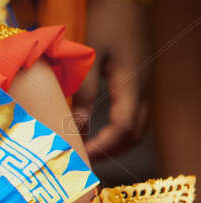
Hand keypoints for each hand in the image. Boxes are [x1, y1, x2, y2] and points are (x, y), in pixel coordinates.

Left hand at [75, 0, 152, 158]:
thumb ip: (84, 91)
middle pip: (134, 134)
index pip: (121, 128)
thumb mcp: (90, 56)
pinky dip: (120, 130)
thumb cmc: (107, 22)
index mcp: (131, 83)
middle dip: (110, 151)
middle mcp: (142, 88)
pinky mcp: (139, 81)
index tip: (80, 158)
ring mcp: (144, 85)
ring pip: (138, 127)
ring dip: (116, 143)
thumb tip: (78, 127)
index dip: (101, 147)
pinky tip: (98, 130)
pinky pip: (136, 115)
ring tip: (89, 149)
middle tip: (83, 160)